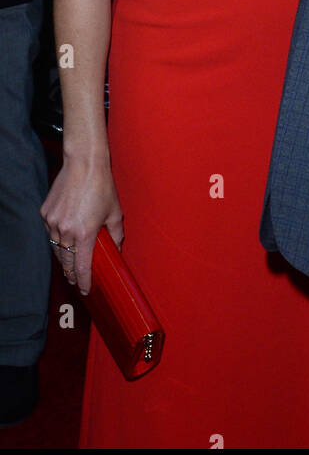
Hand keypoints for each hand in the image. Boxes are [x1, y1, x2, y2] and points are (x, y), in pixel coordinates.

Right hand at [41, 156, 123, 295]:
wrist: (83, 164)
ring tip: (70, 265)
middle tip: (77, 280)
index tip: (86, 290)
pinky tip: (64, 240)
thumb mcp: (115, 212)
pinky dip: (57, 239)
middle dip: (72, 274)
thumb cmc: (102, 186)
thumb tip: (117, 250)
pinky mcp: (45, 213)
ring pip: (56, 249)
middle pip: (66, 262)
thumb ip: (116, 235)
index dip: (85, 282)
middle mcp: (66, 231)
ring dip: (63, 258)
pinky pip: (50, 233)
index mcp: (85, 234)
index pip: (82, 267)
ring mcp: (53, 222)